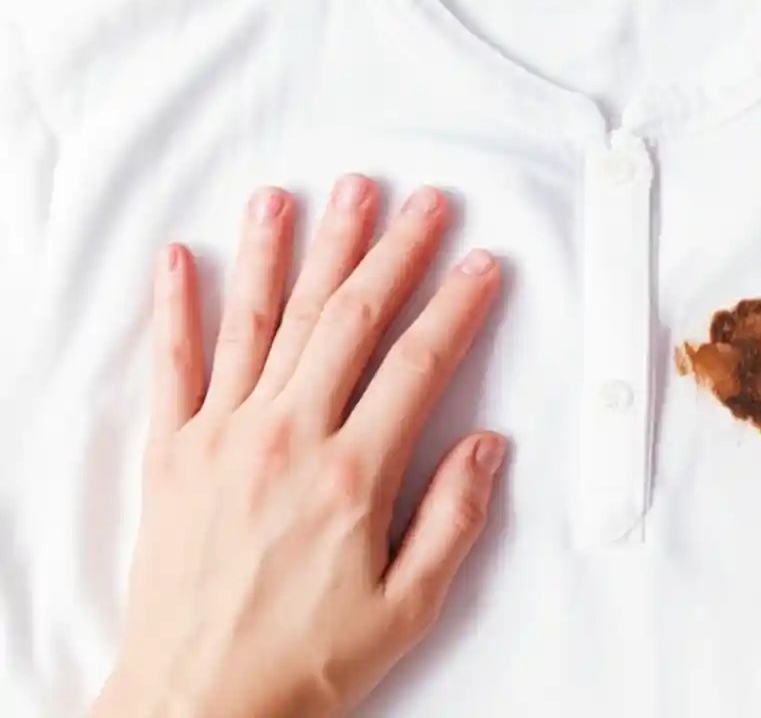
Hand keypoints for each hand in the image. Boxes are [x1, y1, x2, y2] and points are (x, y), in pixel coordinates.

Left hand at [93, 176, 504, 715]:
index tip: (480, 264)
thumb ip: (453, 519)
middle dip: (387, 251)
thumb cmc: (305, 662)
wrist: (196, 703)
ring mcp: (221, 438)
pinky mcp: (171, 454)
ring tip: (305, 195)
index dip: (456, 306)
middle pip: (345, 320)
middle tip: (416, 201)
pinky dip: (176, 308)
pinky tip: (182, 257)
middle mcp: (285, 439)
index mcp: (352, 475)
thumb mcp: (408, 608)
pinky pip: (172, 365)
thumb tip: (487, 447)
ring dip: (289, 251)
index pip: (417, 364)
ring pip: (261, 322)